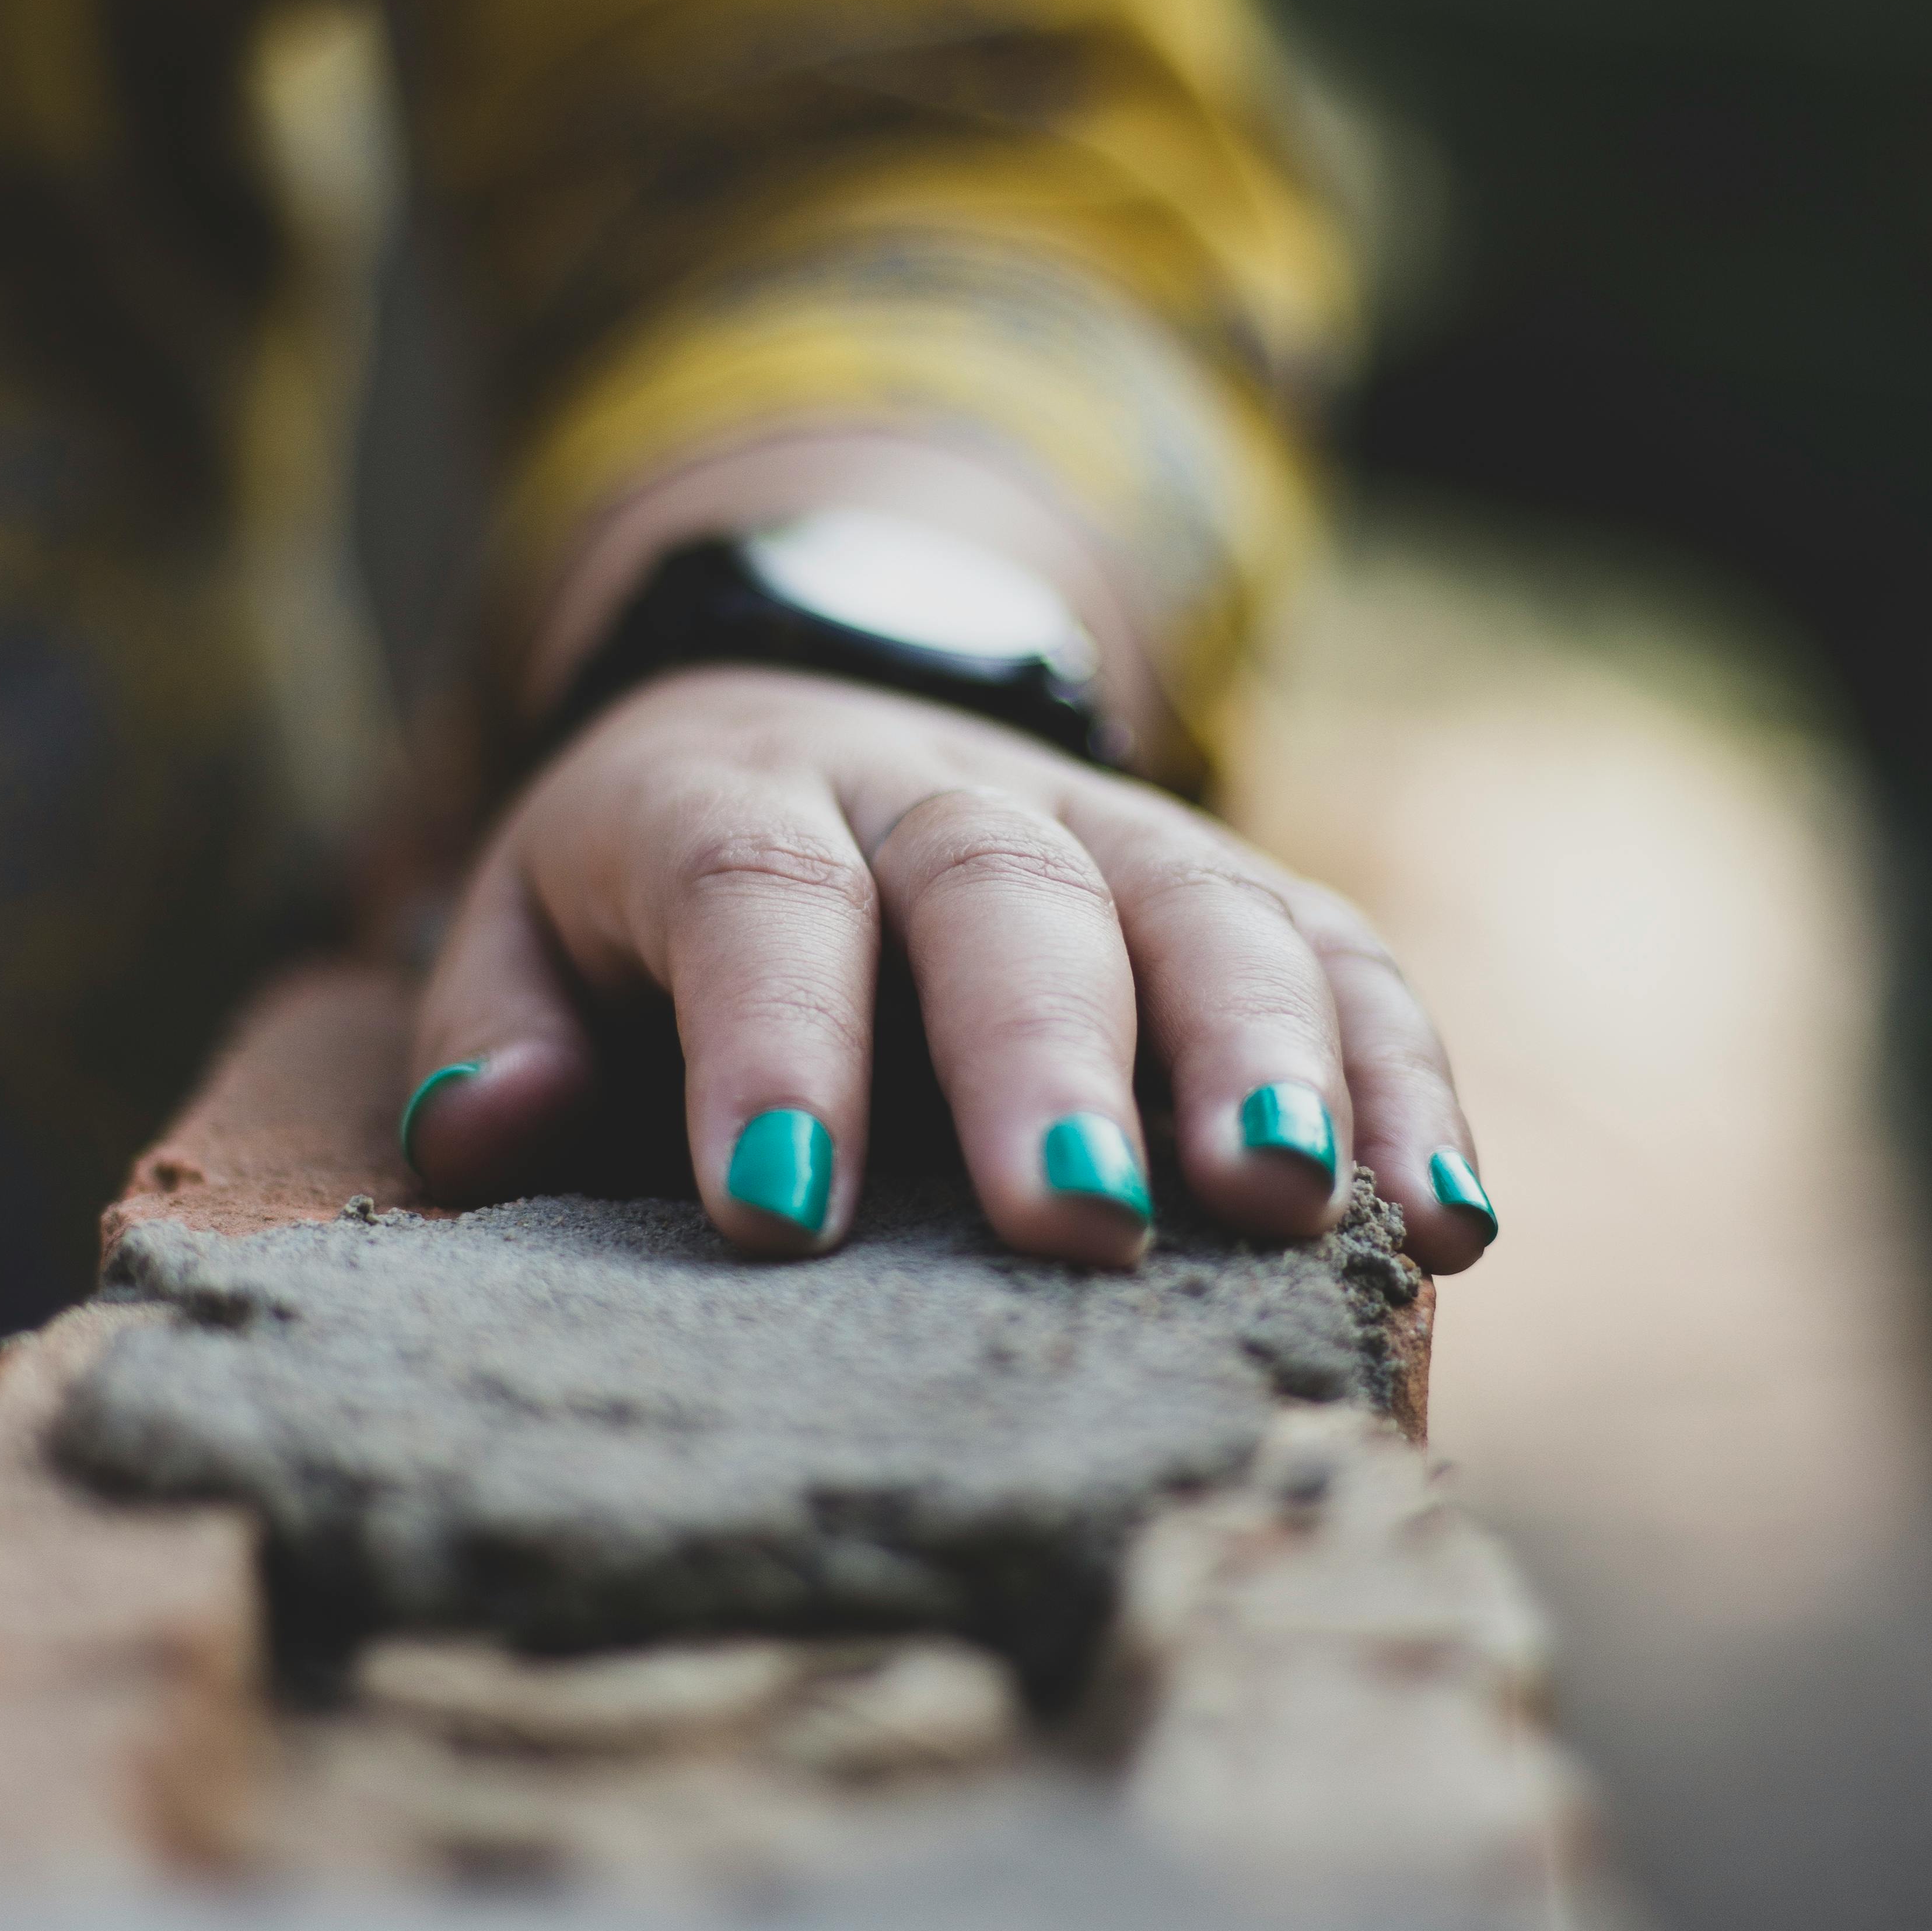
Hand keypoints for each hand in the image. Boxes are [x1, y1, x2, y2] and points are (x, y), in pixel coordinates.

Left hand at [403, 666, 1493, 1271]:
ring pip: (1205, 907)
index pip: (758, 891)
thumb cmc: (657, 898)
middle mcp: (938, 790)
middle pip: (1005, 892)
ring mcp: (1108, 827)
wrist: (821, 711)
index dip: (771, 1038)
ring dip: (1261, 1053)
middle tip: (1074, 1219)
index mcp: (737, 797)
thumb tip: (487, 1134)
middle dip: (1047, 1054)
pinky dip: (1400, 1074)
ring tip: (1290, 1201)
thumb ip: (500, 1024)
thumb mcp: (533, 925)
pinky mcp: (1229, 882)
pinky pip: (1338, 951)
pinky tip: (1444, 1214)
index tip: (774, 1208)